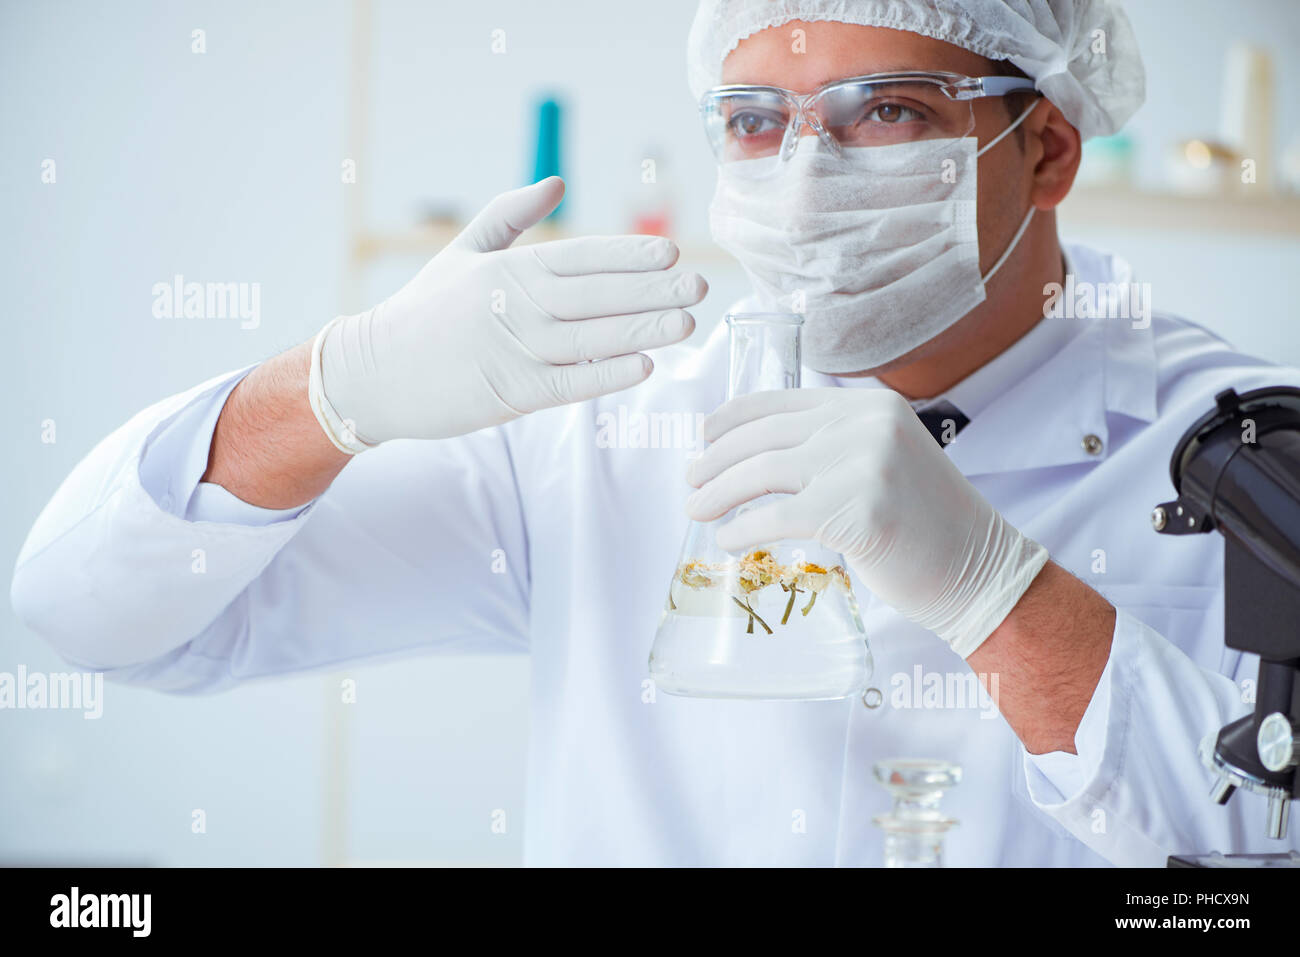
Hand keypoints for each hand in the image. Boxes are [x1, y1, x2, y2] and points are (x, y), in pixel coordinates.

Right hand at [318, 177, 706, 443]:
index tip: (672, 253)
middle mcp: (514, 306)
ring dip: (640, 330)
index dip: (628, 255)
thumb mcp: (463, 253)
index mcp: (508, 269)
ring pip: (589, 339)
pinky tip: (643, 367)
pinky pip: (568, 384)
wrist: (374, 374)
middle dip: (650, 290)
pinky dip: (605, 375)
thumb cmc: (423, 313)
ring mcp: (513, 351)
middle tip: (698, 286)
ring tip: (684, 322)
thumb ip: (510, 216)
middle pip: (595, 296)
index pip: (580, 257)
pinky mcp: (509, 394)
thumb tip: (557, 182)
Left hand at [684, 388, 1048, 656]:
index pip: (781, 401)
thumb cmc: (922, 524)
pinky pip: (776, 517)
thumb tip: (752, 454)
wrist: (977, 568)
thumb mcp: (881, 460)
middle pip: (764, 437)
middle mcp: (864, 424)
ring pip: (762, 473)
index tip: (703, 435)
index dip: (732, 418)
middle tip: (689, 480)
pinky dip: (742, 529)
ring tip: (696, 510)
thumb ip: (832, 445)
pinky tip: (727, 539)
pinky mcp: (856, 511)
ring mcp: (862, 464)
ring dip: (717, 493)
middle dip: (715, 460)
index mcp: (868, 405)